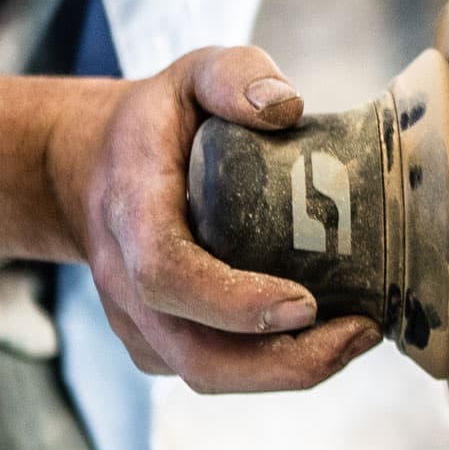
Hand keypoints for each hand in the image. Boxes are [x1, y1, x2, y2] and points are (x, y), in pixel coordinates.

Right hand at [44, 46, 382, 392]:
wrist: (88, 169)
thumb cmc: (155, 123)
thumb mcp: (191, 75)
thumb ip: (235, 75)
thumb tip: (287, 108)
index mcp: (131, 212)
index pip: (168, 274)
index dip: (234, 302)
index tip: (305, 302)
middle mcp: (125, 281)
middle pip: (196, 355)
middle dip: (283, 362)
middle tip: (360, 332)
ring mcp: (139, 320)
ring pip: (209, 374)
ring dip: (290, 371)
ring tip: (360, 336)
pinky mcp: (159, 342)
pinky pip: (216, 371)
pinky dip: (273, 367)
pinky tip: (328, 336)